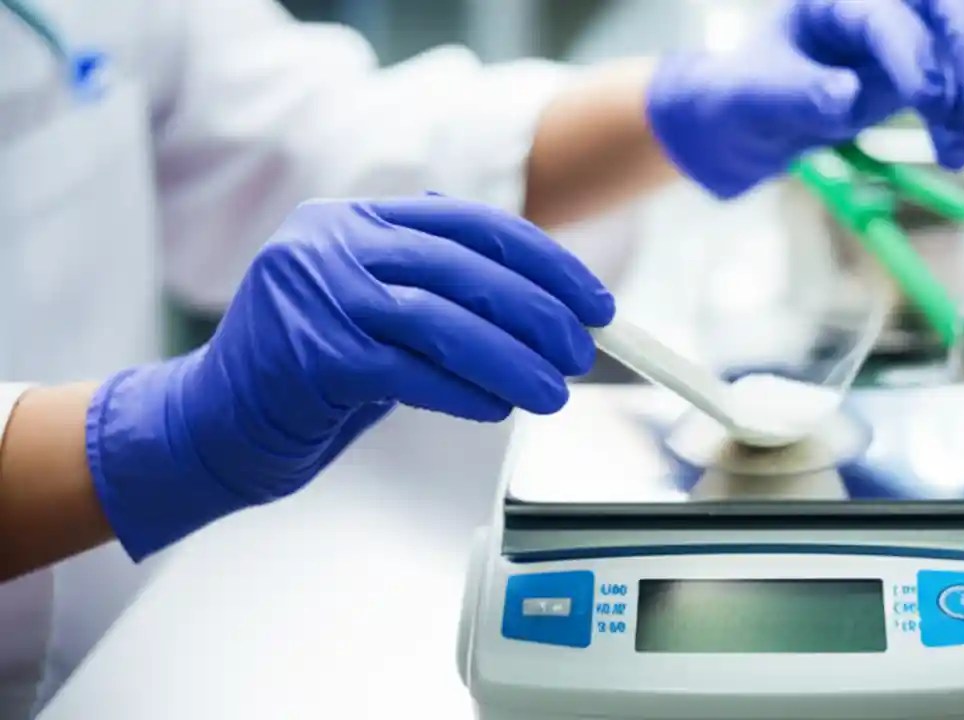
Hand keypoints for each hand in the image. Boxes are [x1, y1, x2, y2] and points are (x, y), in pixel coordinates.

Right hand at [87, 196, 614, 558]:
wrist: (213, 425)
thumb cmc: (308, 373)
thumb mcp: (373, 309)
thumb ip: (439, 289)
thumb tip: (546, 303)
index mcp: (355, 220)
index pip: (472, 223)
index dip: (545, 262)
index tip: (593, 301)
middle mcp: (332, 241)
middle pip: (465, 268)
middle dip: (538, 312)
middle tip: (581, 352)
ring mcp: (317, 293)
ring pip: (444, 320)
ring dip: (513, 360)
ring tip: (553, 391)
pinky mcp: (312, 353)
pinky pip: (412, 371)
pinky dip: (466, 391)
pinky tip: (498, 407)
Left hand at [645, 0, 963, 197]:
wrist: (760, 111)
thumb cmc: (752, 97)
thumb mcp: (757, 100)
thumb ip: (798, 96)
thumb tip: (844, 96)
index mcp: (831, 1)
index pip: (884, 15)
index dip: (916, 56)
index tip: (935, 104)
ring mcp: (911, 16)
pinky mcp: (934, 42)